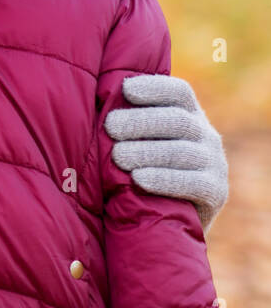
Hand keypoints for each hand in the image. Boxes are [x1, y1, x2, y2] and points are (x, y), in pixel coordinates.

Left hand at [105, 74, 227, 231]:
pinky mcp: (216, 192)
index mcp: (188, 114)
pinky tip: (138, 178)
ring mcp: (214, 163)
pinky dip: (163, 180)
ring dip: (146, 152)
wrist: (168, 219)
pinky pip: (191, 183)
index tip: (126, 90)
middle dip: (140, 122)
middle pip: (176, 120)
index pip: (178, 92)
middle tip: (110, 126)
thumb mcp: (139, 140)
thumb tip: (92, 100)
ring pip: (181, 151)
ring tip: (118, 156)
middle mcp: (205, 135)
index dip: (154, 88)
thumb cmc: (139, 169)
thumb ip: (126, 121)